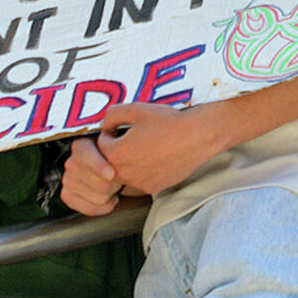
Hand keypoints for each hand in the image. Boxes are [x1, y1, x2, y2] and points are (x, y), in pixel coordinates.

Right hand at [61, 134, 123, 215]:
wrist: (110, 166)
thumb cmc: (115, 154)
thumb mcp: (118, 143)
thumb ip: (117, 144)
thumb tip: (116, 142)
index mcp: (82, 145)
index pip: (87, 156)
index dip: (99, 166)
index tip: (111, 174)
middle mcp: (71, 162)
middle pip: (98, 182)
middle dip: (115, 182)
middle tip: (120, 176)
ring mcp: (68, 180)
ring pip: (99, 197)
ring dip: (111, 193)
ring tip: (113, 184)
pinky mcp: (67, 196)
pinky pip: (91, 209)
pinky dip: (104, 207)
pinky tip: (109, 197)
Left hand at [90, 102, 222, 194]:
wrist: (196, 137)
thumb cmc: (167, 122)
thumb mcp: (136, 109)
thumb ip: (113, 114)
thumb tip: (105, 124)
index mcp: (116, 153)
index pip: (101, 143)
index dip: (111, 132)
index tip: (124, 127)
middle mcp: (124, 173)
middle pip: (110, 161)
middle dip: (118, 148)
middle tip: (135, 136)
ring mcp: (138, 183)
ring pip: (124, 172)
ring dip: (129, 161)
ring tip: (146, 146)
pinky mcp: (151, 188)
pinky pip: (138, 180)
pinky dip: (143, 170)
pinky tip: (156, 157)